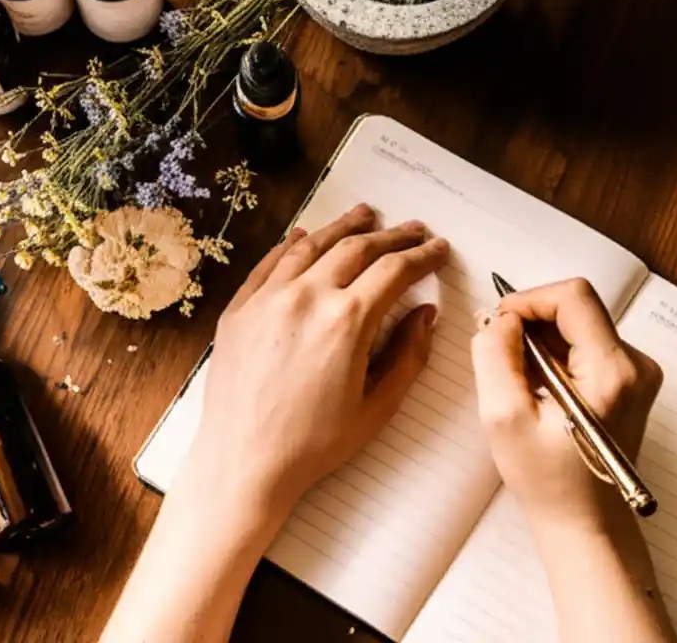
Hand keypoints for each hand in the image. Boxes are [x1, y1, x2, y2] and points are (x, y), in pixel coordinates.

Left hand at [187, 203, 448, 525]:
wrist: (243, 461)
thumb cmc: (311, 444)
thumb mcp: (376, 408)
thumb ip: (407, 355)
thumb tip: (425, 313)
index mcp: (346, 321)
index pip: (394, 270)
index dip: (422, 255)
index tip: (437, 248)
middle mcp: (305, 298)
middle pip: (356, 249)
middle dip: (391, 236)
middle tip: (412, 229)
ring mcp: (266, 299)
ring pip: (311, 246)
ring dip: (343, 227)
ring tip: (365, 215)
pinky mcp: (239, 309)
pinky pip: (269, 264)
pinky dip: (292, 245)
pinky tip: (305, 237)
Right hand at [472, 278, 663, 533]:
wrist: (584, 521)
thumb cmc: (548, 481)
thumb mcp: (504, 417)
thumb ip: (494, 355)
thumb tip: (499, 319)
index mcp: (612, 371)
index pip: (572, 297)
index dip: (527, 301)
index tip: (498, 325)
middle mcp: (635, 366)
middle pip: (574, 310)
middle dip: (529, 325)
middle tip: (500, 360)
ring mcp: (634, 374)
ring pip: (575, 327)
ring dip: (538, 344)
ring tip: (519, 385)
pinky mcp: (625, 382)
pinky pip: (581, 346)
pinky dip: (551, 358)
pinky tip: (536, 392)